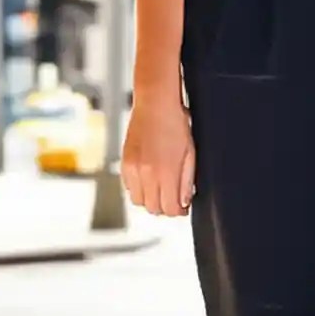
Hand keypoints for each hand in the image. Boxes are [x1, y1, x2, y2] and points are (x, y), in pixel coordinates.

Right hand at [122, 99, 195, 216]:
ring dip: (151, 200)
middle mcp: (146, 173)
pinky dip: (139, 189)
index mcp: (166, 172)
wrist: (155, 104)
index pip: (170, 209)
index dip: (179, 211)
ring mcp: (132, 169)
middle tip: (174, 198)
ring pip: (139, 202)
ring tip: (162, 188)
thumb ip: (186, 182)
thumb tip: (184, 203)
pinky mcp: (124, 163)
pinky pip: (129, 188)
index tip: (184, 206)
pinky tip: (149, 178)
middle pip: (154, 209)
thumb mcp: (190, 154)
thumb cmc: (177, 125)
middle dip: (165, 207)